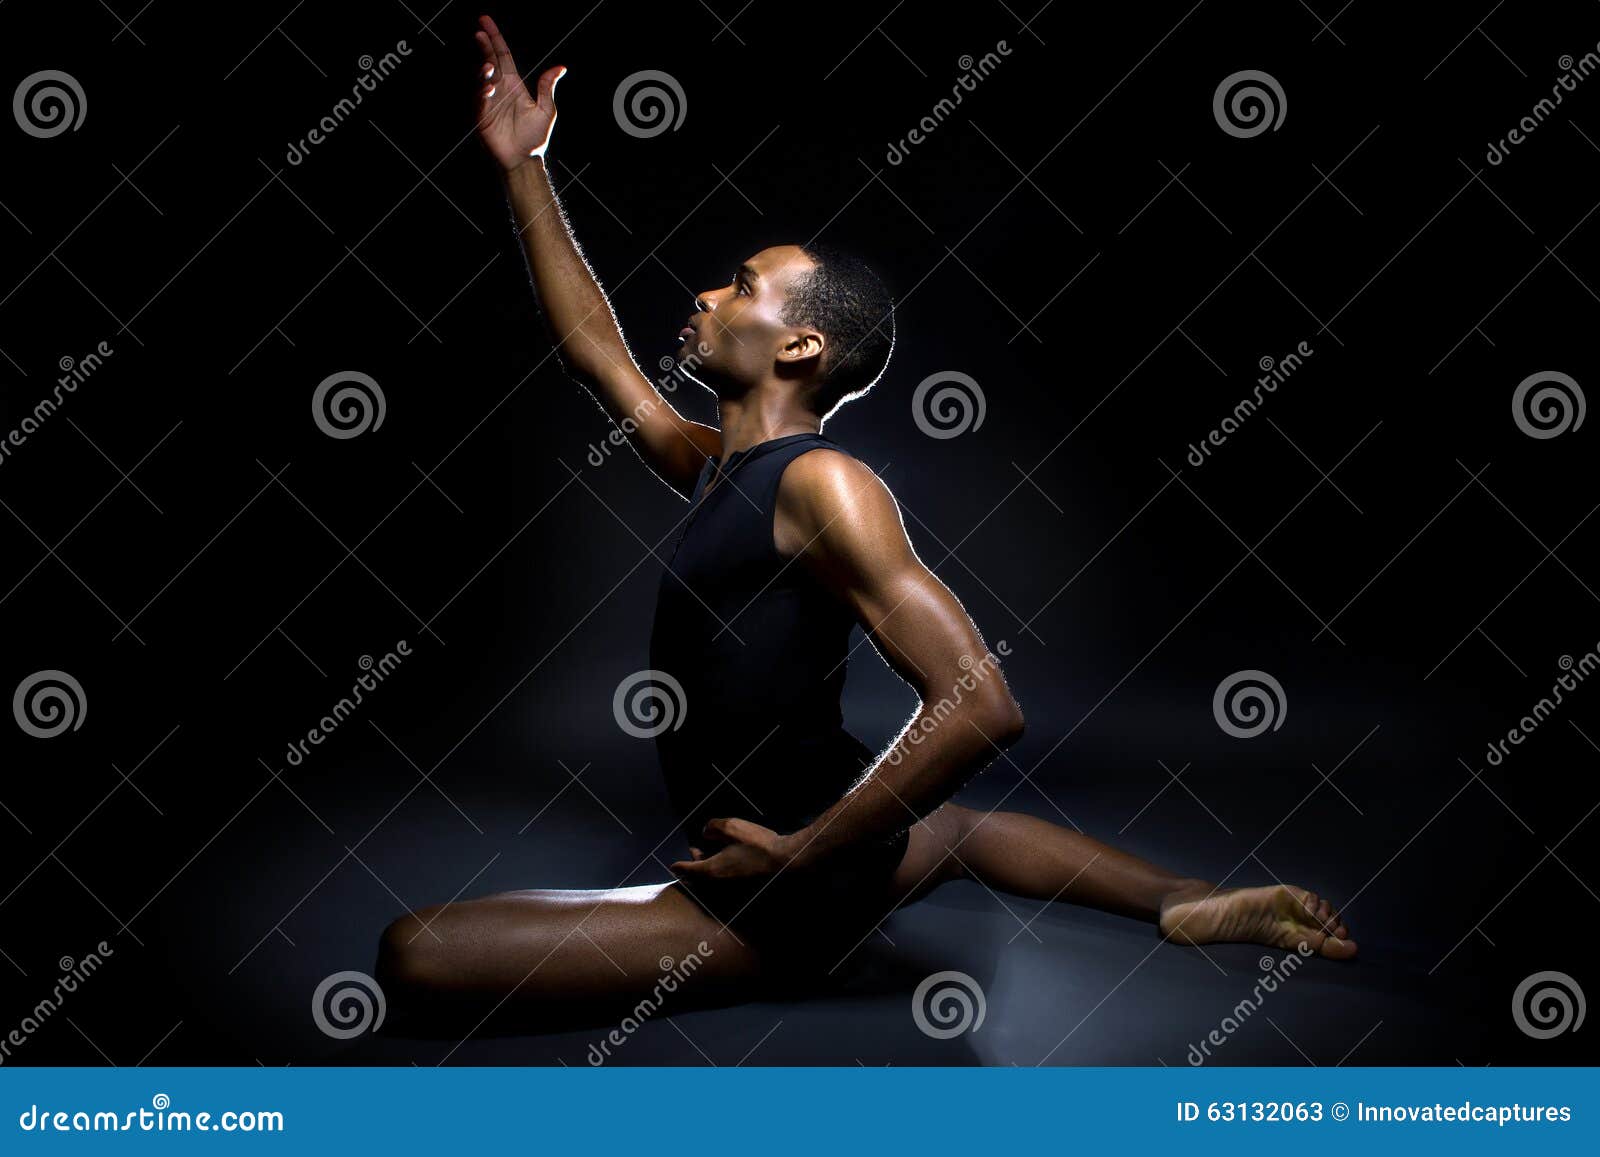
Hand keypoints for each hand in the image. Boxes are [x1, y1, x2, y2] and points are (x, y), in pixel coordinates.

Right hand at [474, 14, 563, 170]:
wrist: (525, 159)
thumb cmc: (535, 136)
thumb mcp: (546, 109)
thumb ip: (547, 87)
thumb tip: (561, 67)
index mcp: (514, 84)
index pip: (503, 55)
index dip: (495, 38)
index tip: (485, 21)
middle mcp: (500, 89)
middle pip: (490, 61)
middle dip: (484, 46)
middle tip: (479, 31)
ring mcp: (490, 101)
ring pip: (483, 79)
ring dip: (484, 70)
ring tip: (488, 67)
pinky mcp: (483, 116)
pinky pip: (480, 100)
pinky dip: (483, 92)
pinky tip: (489, 88)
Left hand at [669, 818, 799, 882]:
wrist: (787, 862)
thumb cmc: (757, 845)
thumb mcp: (731, 827)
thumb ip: (713, 827)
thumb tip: (706, 833)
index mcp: (711, 871)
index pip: (686, 871)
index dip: (678, 865)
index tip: (673, 865)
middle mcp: (718, 886)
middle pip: (698, 878)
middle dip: (695, 865)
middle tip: (697, 851)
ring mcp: (731, 891)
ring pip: (712, 881)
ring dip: (709, 869)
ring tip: (714, 853)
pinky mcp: (744, 891)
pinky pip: (725, 883)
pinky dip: (722, 873)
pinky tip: (731, 860)